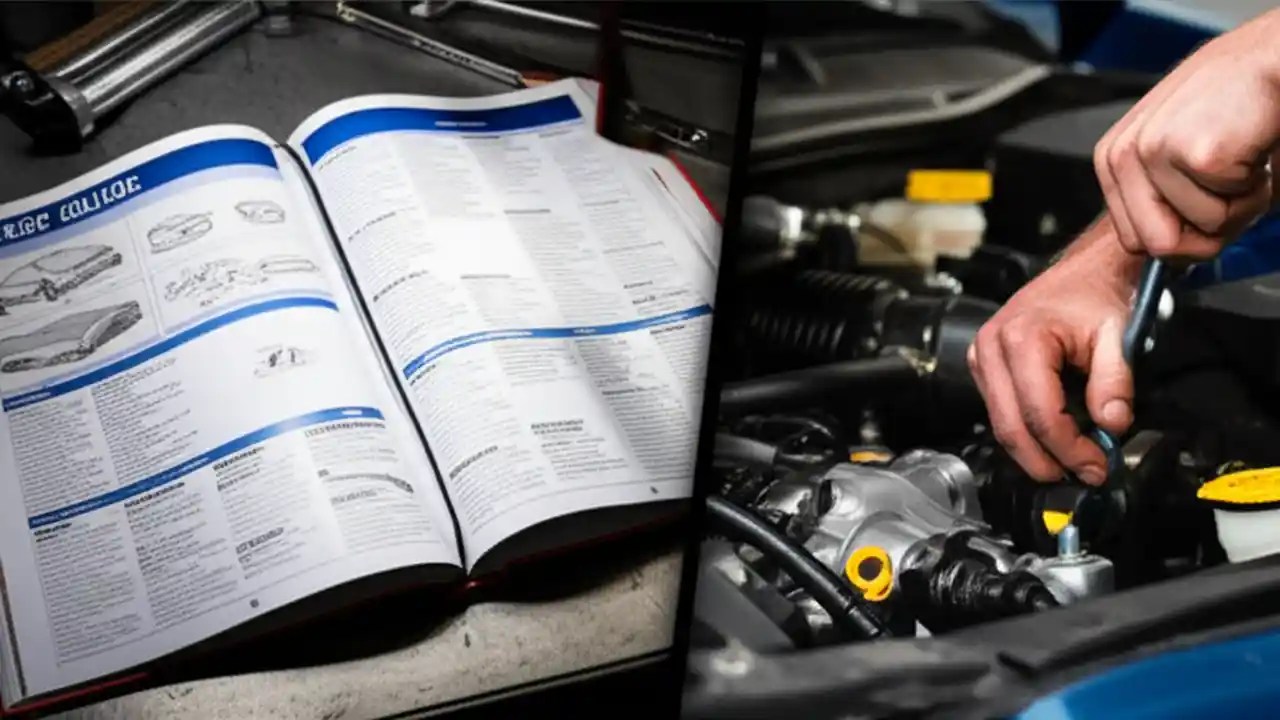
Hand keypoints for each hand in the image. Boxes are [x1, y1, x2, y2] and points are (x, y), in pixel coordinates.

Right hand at [967, 217, 1142, 484]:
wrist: (1085, 270)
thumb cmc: (1097, 294)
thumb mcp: (1118, 334)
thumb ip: (1115, 382)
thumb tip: (1111, 426)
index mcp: (1022, 339)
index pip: (1041, 414)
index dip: (1070, 448)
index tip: (1098, 465)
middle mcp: (991, 347)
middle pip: (1011, 428)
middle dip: (1048, 461)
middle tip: (1084, 475)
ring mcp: (981, 357)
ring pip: (1002, 425)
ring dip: (1036, 452)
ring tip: (1073, 462)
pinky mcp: (984, 365)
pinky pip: (1000, 412)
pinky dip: (1026, 432)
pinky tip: (1055, 441)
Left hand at [1095, 8, 1279, 259]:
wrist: (1273, 60)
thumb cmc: (1236, 104)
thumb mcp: (1180, 158)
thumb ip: (1164, 206)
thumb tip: (1173, 257)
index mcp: (1114, 160)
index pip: (1135, 241)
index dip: (1184, 233)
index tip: (1208, 199)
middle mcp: (1123, 156)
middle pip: (1158, 247)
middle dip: (1207, 230)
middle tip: (1229, 184)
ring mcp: (1152, 154)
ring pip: (1198, 232)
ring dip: (1238, 205)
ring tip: (1242, 156)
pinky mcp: (1190, 156)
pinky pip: (1226, 214)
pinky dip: (1254, 192)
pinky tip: (1251, 148)